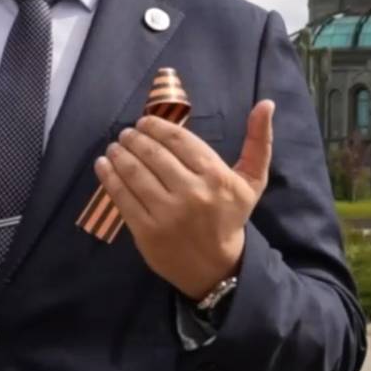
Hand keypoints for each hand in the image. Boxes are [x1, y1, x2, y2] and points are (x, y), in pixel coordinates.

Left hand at [94, 99, 274, 300]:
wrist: (216, 267)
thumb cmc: (231, 217)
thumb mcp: (252, 181)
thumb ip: (258, 142)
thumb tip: (266, 103)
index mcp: (216, 176)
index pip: (179, 140)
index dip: (158, 127)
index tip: (145, 122)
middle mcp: (192, 193)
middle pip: (154, 154)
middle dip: (135, 138)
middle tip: (127, 133)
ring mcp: (167, 213)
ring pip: (135, 173)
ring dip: (119, 154)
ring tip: (115, 147)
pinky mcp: (147, 232)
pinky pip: (123, 197)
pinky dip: (109, 177)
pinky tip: (103, 165)